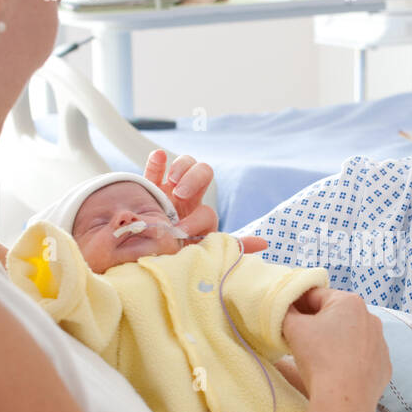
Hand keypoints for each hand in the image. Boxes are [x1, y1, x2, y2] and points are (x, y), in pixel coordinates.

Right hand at [144, 149, 266, 252]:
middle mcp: (187, 200)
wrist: (145, 255)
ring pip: (184, 164)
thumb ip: (232, 246)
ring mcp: (168, 190)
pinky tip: (159, 156)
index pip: (206, 210)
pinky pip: (155, 168)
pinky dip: (157, 161)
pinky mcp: (149, 187)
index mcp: (201, 217)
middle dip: (194, 180)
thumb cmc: (175, 256)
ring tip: (171, 181)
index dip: (196, 219)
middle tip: (181, 194)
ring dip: (181, 167)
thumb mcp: (202, 254)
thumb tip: (265, 244)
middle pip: (203, 173)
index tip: (181, 231)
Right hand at [282, 288, 389, 407]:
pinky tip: (336, 371)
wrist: (344, 399)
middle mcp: (371, 318)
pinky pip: (362, 357)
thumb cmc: (319, 359)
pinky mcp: (383, 365)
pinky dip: (349, 360)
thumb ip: (285, 311)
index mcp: (349, 302)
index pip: (314, 295)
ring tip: (317, 358)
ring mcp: (380, 343)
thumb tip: (285, 308)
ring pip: (350, 336)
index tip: (285, 318)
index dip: (296, 305)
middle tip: (298, 339)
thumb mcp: (293, 328)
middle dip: (316, 323)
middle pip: (334, 315)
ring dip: (334, 341)